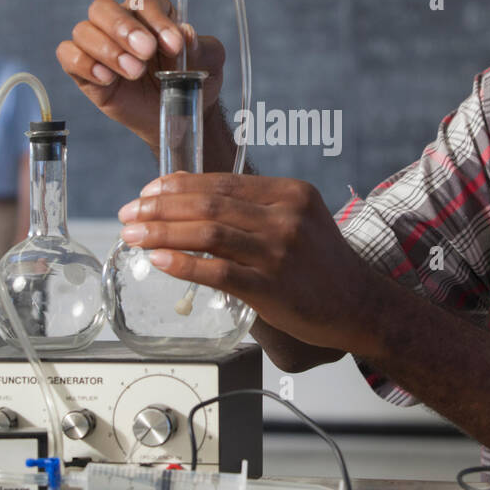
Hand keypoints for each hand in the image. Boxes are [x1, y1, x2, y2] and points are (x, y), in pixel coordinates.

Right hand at [56, 0, 225, 148]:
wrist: (179, 115)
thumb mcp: (208, 63)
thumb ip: (200, 46)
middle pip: (103, 8)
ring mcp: (99, 46)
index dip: (157, 19)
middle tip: (146, 52)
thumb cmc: (192, 80)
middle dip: (123, 28)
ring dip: (107, 50)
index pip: (143, 0)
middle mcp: (120, 24)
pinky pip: (68, 55)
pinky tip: (108, 78)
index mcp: (151, 12)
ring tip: (135, 72)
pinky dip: (84, 64)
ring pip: (83, 31)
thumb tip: (185, 33)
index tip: (174, 44)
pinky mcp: (85, 71)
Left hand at [116, 173, 376, 355]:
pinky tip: (160, 260)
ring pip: (208, 233)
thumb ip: (255, 208)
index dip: (177, 185)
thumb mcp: (299, 219)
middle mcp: (285, 216)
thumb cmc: (322, 265)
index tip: (147, 193)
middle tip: (129, 215)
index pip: (222, 182)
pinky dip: (184, 263)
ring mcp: (279, 252)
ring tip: (133, 236)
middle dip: (160, 208)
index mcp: (289, 193)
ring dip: (163, 232)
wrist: (359, 306)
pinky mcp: (272, 286)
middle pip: (209, 204)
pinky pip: (219, 271)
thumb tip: (193, 201)